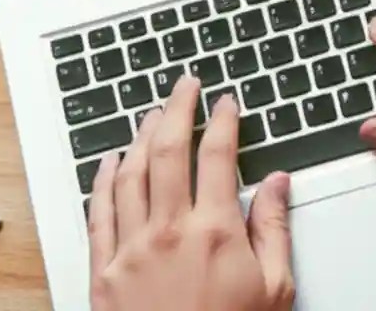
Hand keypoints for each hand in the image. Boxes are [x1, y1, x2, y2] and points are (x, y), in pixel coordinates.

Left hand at [87, 76, 294, 310]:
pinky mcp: (102, 272)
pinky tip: (110, 160)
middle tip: (185, 85)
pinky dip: (102, 179)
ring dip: (141, 135)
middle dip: (177, 108)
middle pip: (169, 150)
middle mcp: (169, 231)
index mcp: (215, 232)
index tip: (226, 103)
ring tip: (151, 114)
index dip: (222, 121)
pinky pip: (97, 212)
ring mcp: (131, 249)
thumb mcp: (275, 290)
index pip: (218, 156)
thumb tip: (278, 184)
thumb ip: (273, 229)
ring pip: (131, 173)